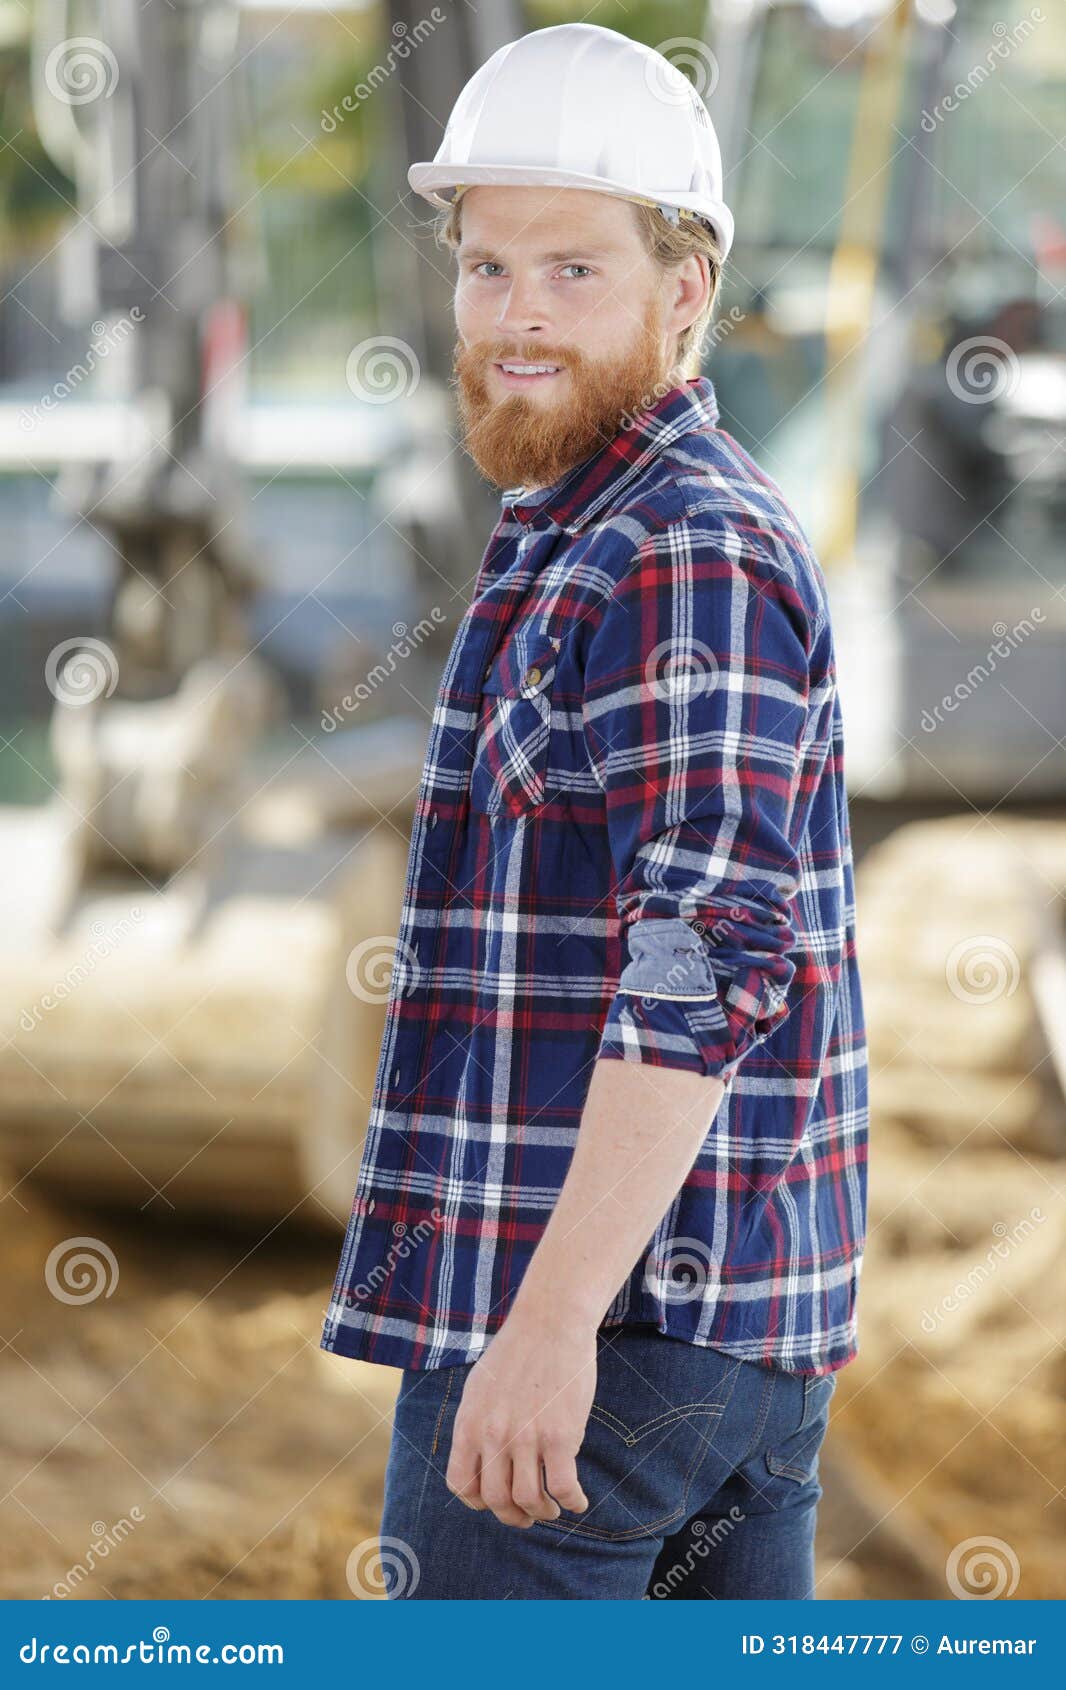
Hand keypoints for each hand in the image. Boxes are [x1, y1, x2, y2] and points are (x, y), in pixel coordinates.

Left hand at [444, 1313, 594, 1527]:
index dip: (478, 1502)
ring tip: (552, 1507)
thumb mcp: (480, 1387)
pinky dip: (572, 1502)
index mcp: (469, 1424)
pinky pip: (564, 1487)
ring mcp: (526, 1437)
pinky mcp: (560, 1435)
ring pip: (530, 1500)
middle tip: (528, 1516)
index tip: (496, 1501)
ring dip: (543, 1512)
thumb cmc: (518, 1351)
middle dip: (513, 1517)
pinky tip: (579, 1501)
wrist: (550, 1322)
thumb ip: (477, 1424)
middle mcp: (493, 1436)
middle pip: (496, 1501)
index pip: (462, 1485)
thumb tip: (481, 1458)